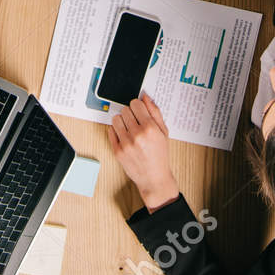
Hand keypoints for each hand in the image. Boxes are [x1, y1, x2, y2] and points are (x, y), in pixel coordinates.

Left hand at [107, 94, 178, 211]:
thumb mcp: (163, 132)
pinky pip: (110, 131)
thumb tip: (145, 97)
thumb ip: (155, 112)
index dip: (138, 106)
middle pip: (125, 110)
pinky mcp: (117, 151)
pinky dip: (116, 131)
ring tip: (129, 129)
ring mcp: (126, 144)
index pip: (135, 103)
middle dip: (130, 114)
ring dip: (122, 121)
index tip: (140, 112)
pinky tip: (124, 136)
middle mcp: (137, 135)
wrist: (154, 177)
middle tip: (136, 122)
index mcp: (150, 128)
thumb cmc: (160, 154)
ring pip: (116, 119)